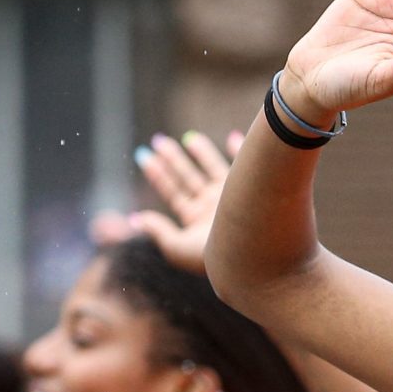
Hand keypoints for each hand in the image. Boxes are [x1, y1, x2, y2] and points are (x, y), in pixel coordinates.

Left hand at [103, 129, 243, 273]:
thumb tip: (137, 218)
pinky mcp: (252, 186)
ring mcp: (233, 196)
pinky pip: (245, 163)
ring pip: (213, 167)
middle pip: (188, 177)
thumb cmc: (217, 254)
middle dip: (173, 159)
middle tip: (158, 141)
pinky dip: (240, 150)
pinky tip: (233, 137)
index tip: (143, 156)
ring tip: (188, 138)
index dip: (157, 174)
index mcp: (196, 218)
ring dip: (201, 152)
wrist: (255, 254)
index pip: (173, 192)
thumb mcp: (179, 247)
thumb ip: (159, 231)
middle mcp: (213, 206)